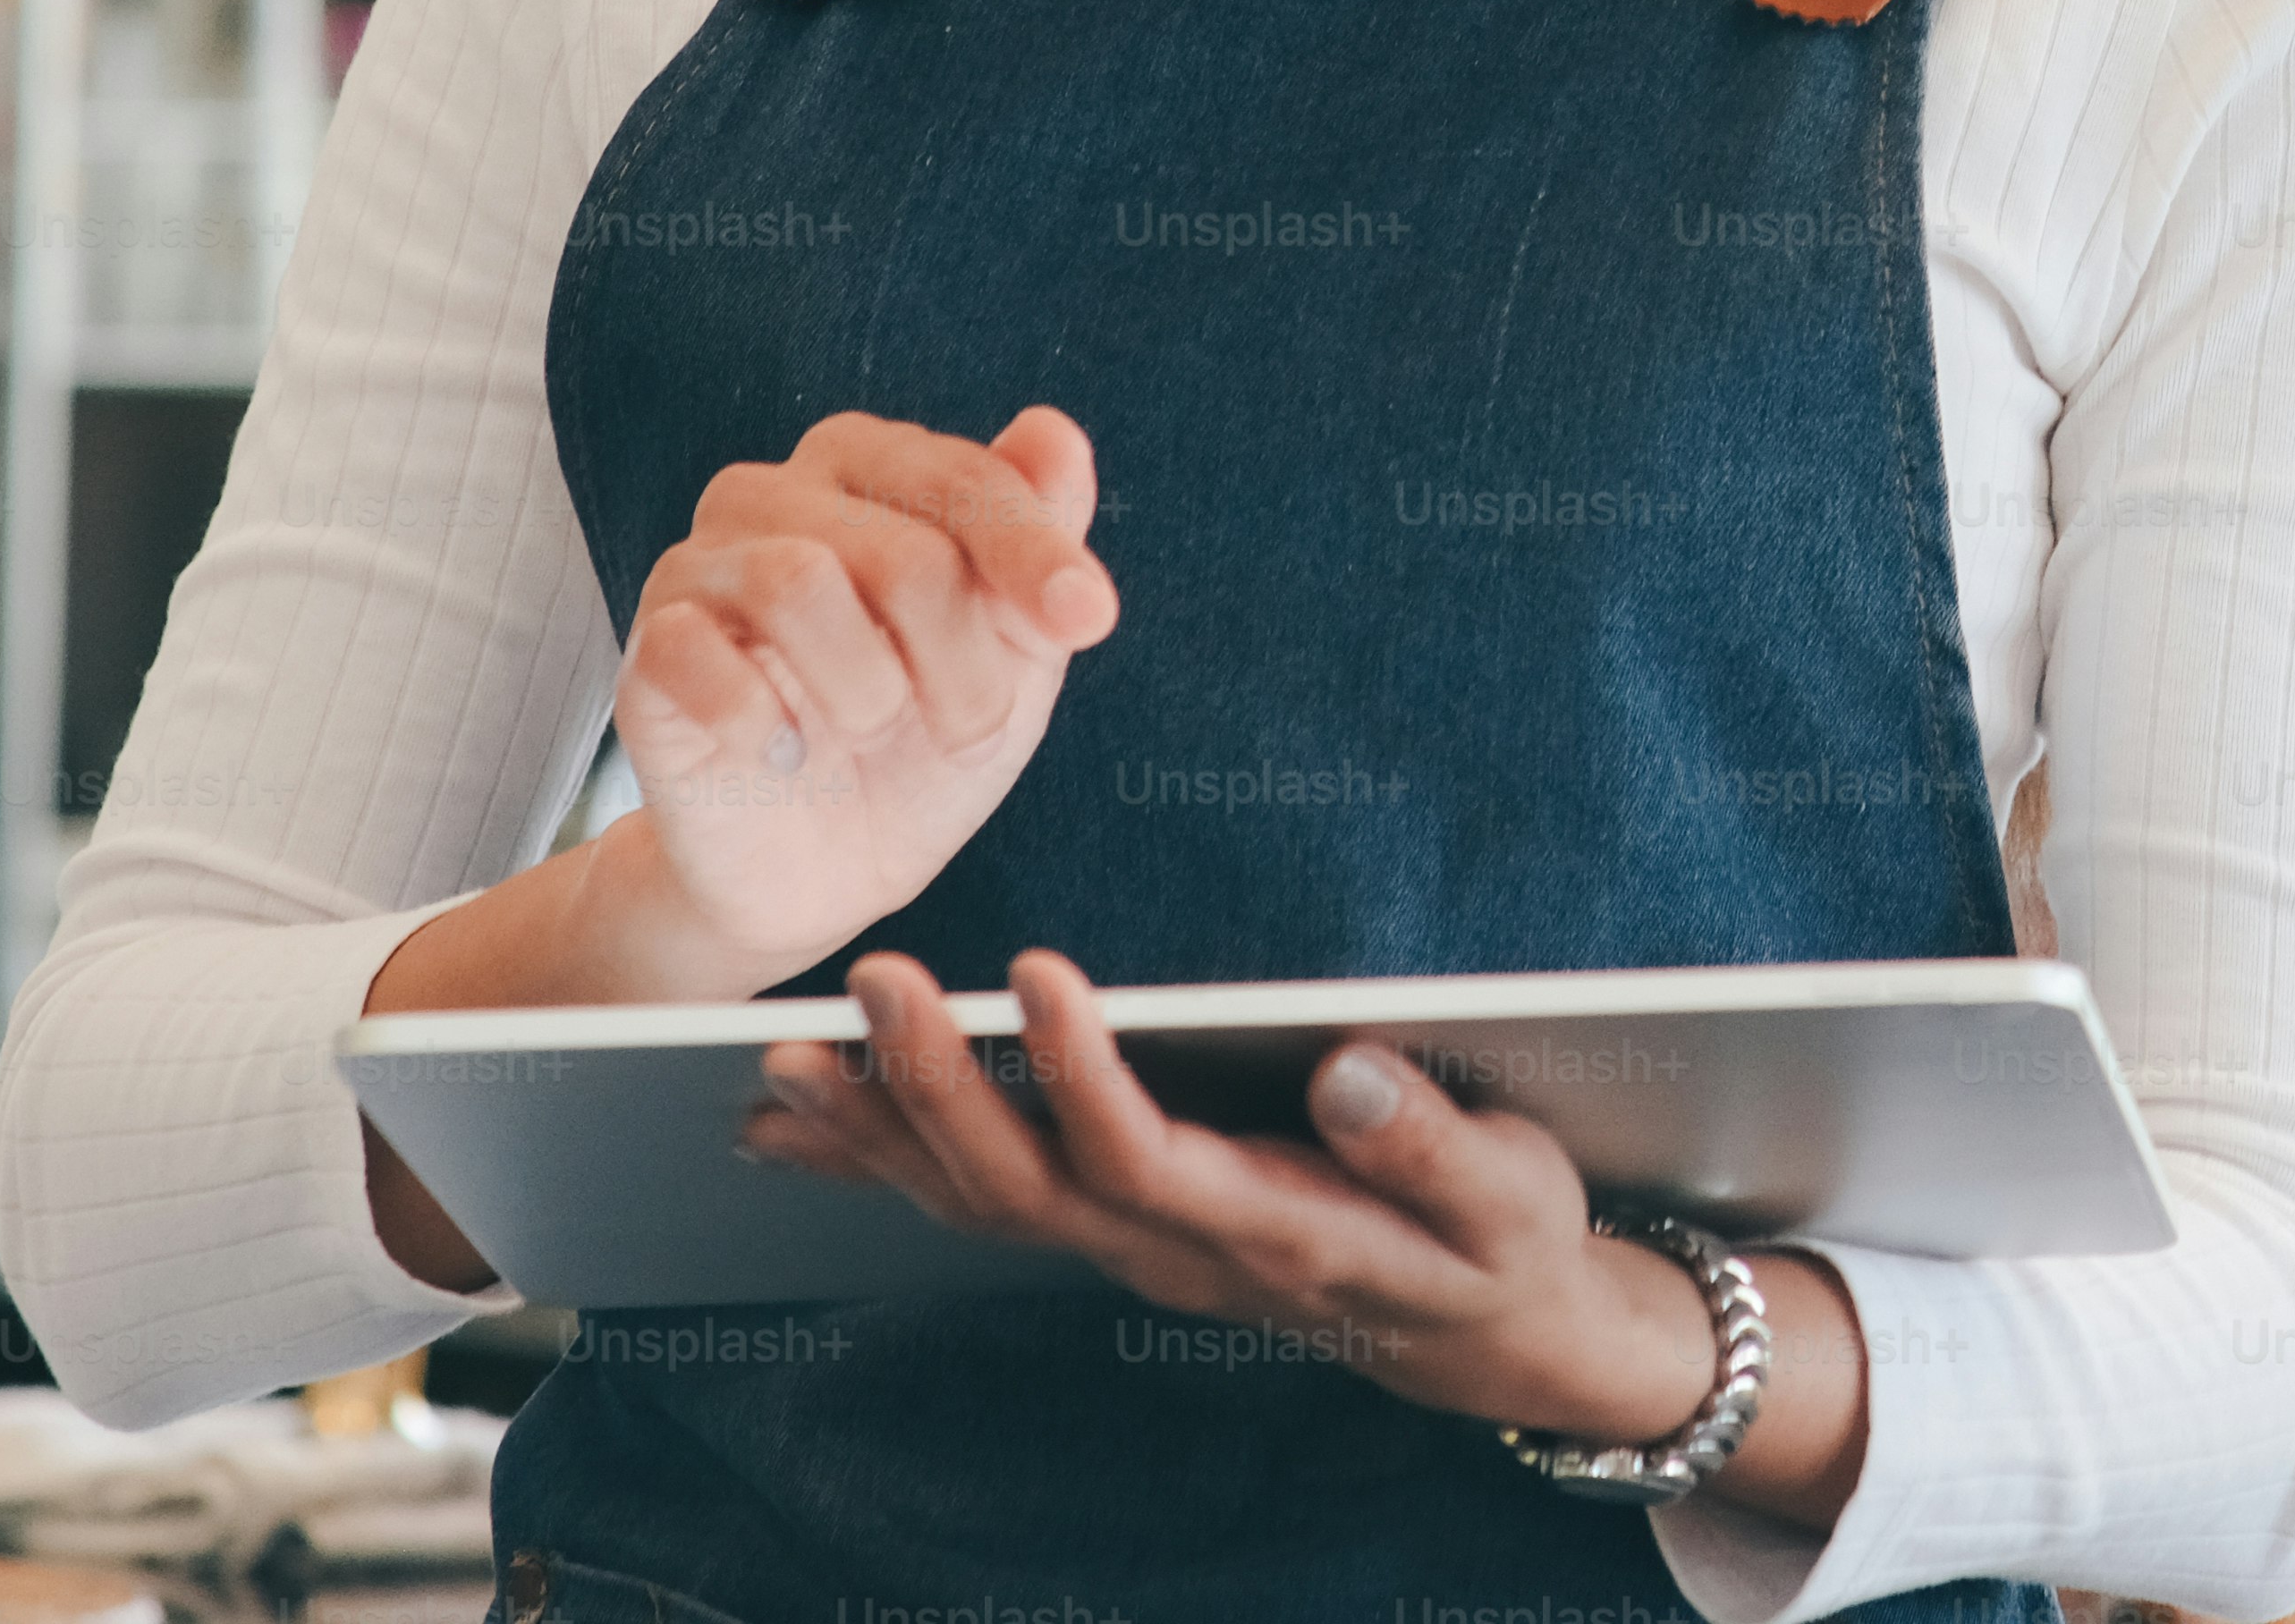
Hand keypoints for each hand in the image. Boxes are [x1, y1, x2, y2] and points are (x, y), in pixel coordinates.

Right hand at [605, 408, 1116, 987]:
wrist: (822, 876)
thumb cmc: (921, 745)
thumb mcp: (1012, 655)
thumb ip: (1039, 540)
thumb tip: (1055, 431)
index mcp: (871, 469)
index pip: (964, 478)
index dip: (1033, 552)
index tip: (1088, 620)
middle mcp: (775, 494)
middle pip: (900, 548)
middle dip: (959, 661)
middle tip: (964, 727)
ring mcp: (698, 567)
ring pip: (799, 583)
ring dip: (868, 691)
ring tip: (869, 732)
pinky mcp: (648, 650)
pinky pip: (701, 657)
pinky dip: (766, 724)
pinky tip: (784, 754)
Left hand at [742, 950, 1746, 1450]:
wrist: (1479, 1325)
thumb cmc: (1500, 1240)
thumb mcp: (1509, 1194)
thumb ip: (1432, 1143)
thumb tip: (1348, 1072)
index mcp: (1274, 1230)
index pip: (1147, 1159)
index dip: (1083, 1074)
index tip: (1038, 969)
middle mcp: (1178, 1252)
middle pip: (1026, 1188)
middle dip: (937, 1087)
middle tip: (871, 980)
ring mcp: (1134, 1248)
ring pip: (979, 1202)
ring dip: (879, 1132)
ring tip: (785, 1058)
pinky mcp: (1115, 1224)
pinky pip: (977, 1199)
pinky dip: (881, 1159)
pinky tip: (801, 1123)